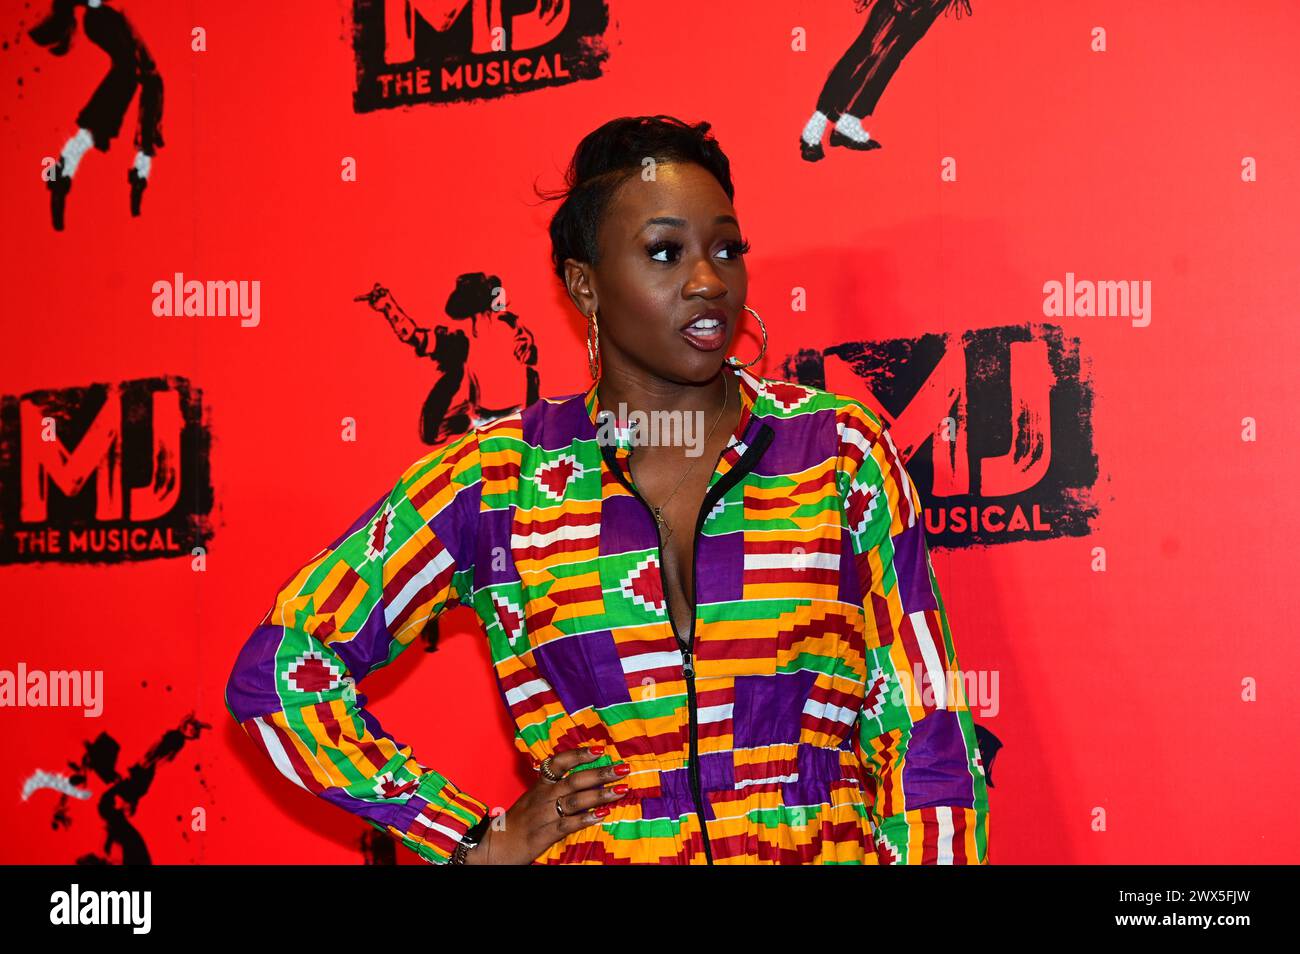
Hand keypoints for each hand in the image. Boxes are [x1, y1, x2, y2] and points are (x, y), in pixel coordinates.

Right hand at [463, 746, 629, 864]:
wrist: (491, 846)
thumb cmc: (516, 823)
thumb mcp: (533, 800)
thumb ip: (554, 790)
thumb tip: (585, 782)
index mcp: (539, 785)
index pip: (559, 762)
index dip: (580, 754)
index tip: (600, 749)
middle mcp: (542, 796)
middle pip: (575, 780)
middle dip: (601, 773)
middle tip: (623, 768)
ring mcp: (543, 815)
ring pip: (574, 800)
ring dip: (600, 794)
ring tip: (621, 790)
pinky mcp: (543, 834)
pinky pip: (567, 824)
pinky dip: (585, 818)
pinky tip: (602, 815)